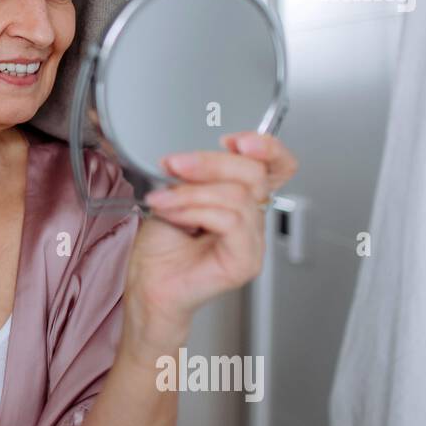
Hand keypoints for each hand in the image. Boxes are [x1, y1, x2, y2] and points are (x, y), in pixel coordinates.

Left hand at [121, 131, 298, 359]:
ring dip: (191, 193)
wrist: (148, 285)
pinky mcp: (246, 261)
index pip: (277, 167)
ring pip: (237, 196)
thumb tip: (195, 157)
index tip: (234, 139)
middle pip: (254, 173)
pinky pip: (231, 221)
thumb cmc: (161, 248)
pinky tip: (174, 215)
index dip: (266, 147)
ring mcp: (253, 242)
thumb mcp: (175, 195)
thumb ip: (195, 175)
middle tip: (174, 165)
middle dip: (210, 163)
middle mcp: (253, 219)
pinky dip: (196, 211)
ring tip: (163, 201)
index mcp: (243, 199)